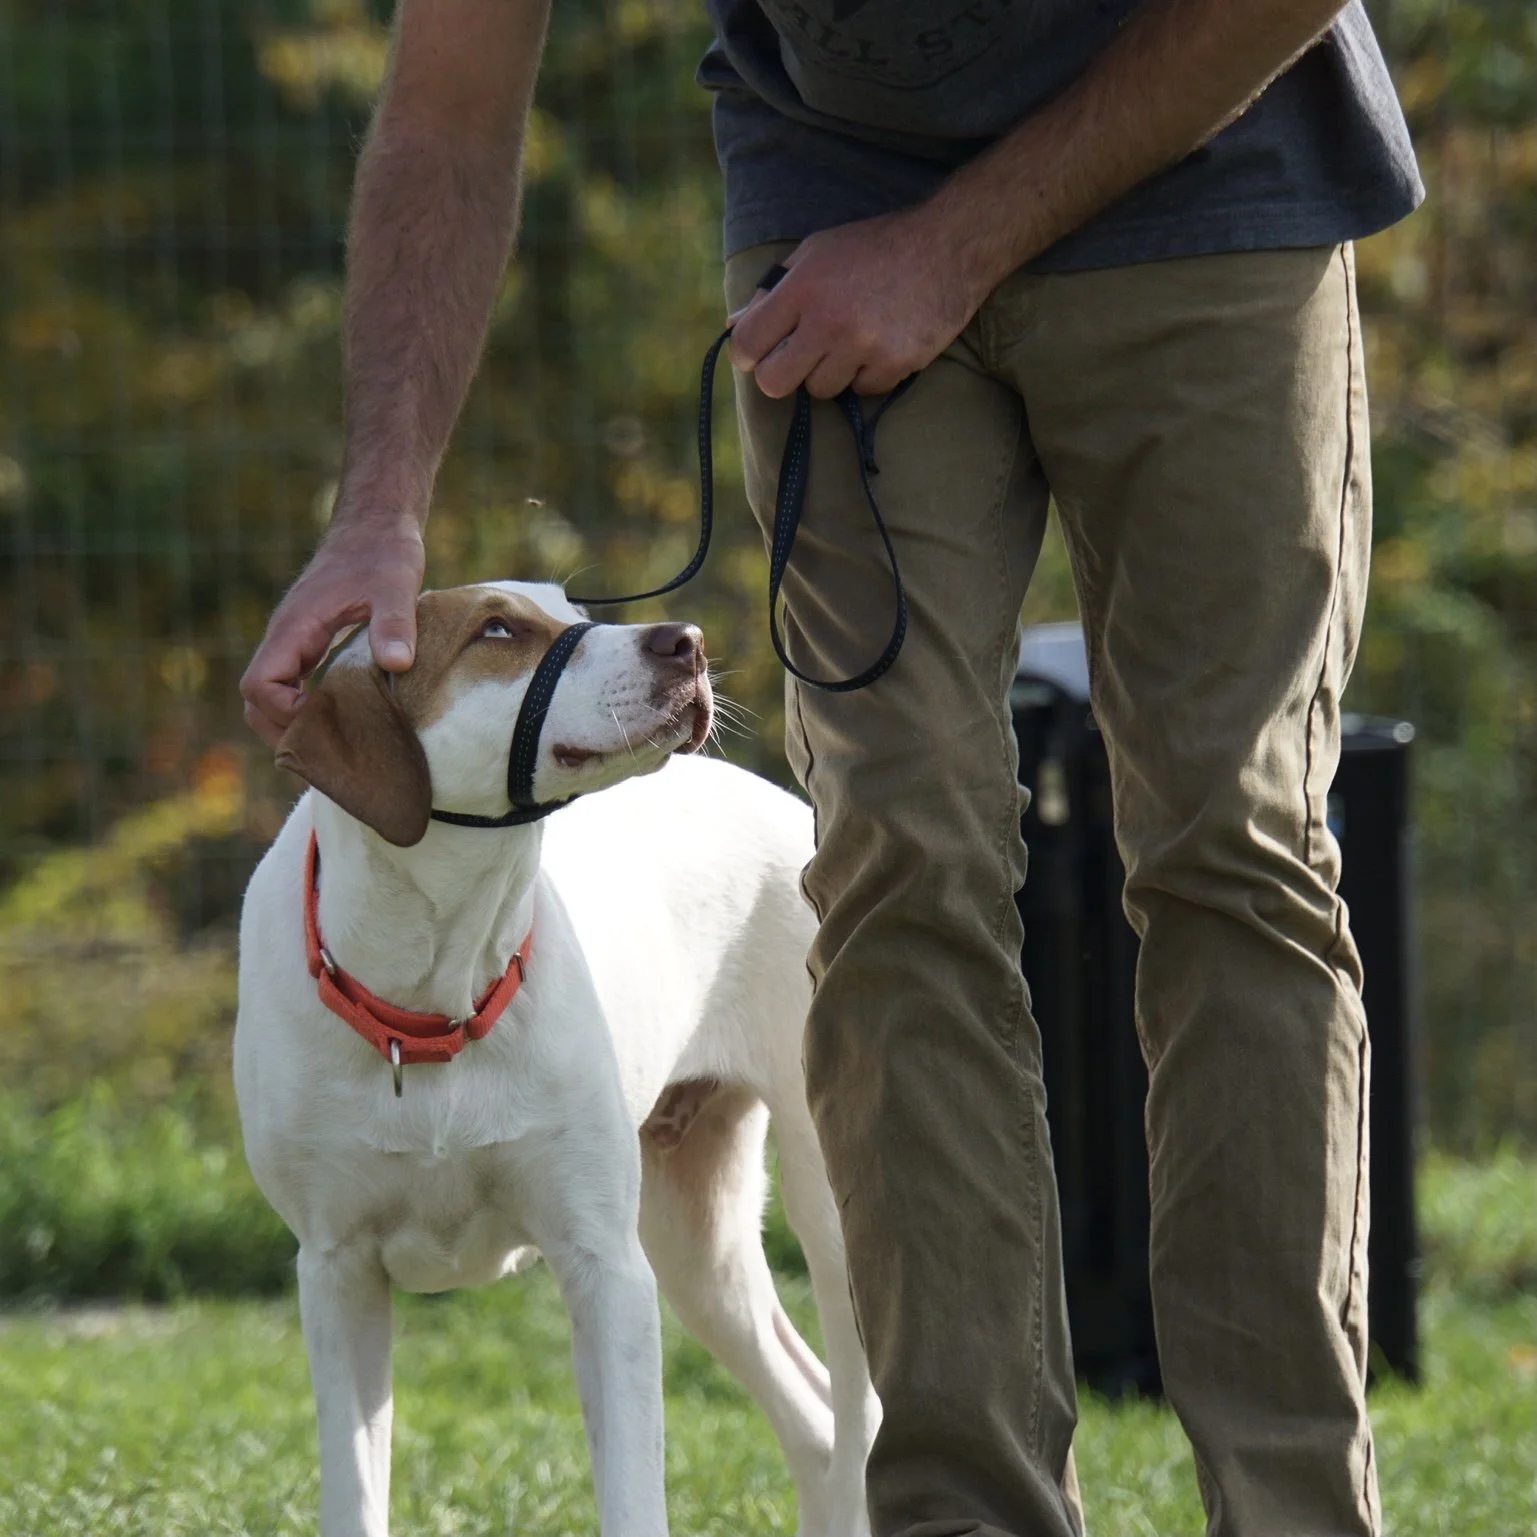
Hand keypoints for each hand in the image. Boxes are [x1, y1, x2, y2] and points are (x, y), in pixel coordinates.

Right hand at [240, 515, 425, 747]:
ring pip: (271, 697)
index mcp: (295, 627)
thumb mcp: (397, 584)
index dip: (284, 712)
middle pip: (255, 701)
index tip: (327, 719)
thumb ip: (395, 623)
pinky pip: (293, 686)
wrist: (376, 526)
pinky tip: (344, 722)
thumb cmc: (384, 552)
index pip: (259, 685)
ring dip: (294, 724)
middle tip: (331, 753)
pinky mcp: (310, 644)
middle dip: (284, 731)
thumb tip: (398, 665)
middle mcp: (285, 638)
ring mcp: (295, 643)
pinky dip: (307, 709)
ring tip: (337, 747)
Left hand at [728, 208, 985, 399]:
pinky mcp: (895, 364)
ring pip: (820, 390)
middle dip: (781, 375)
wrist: (948, 245)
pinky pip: (862, 391)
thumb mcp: (817, 252)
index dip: (748, 354)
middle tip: (799, 359)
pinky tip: (880, 345)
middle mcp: (829, 320)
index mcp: (803, 287)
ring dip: (830, 372)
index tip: (759, 352)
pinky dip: (867, 375)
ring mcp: (864, 346)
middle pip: (775, 383)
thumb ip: (774, 290)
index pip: (748, 343)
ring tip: (851, 341)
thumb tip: (735, 324)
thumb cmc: (875, 247)